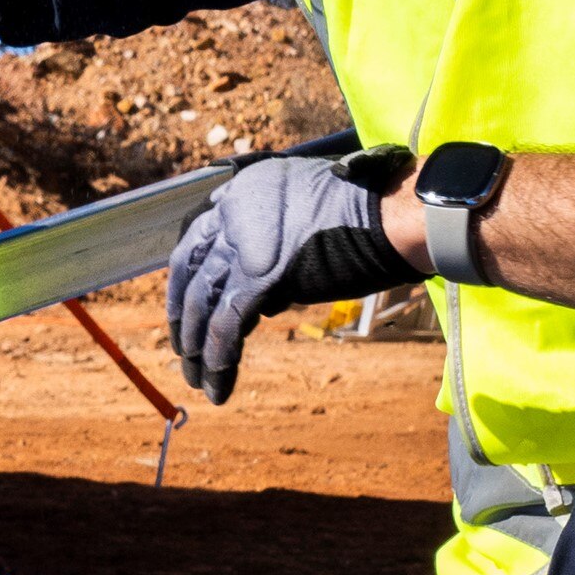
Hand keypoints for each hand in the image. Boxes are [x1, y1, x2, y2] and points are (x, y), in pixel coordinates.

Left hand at [163, 152, 418, 403]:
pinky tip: (220, 386)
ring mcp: (244, 244)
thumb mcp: (307, 215)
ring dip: (196, 347)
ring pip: (203, 303)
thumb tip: (265, 299)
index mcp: (244, 189)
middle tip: (182, 347)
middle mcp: (235, 211)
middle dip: (182, 314)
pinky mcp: (260, 277)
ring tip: (197, 378)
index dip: (188, 274)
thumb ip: (276, 246)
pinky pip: (226, 326)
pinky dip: (219, 360)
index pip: (196, 234)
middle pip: (189, 269)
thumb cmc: (367, 217)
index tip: (187, 302)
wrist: (392, 216)